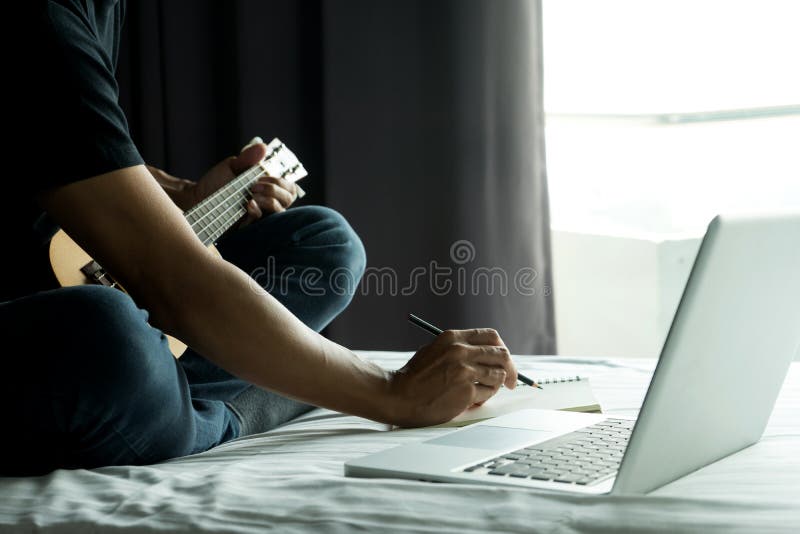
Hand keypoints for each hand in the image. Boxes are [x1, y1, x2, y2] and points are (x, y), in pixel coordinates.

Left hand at [191, 142, 298, 226]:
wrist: (197, 198)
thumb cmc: (215, 182)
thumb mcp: (231, 166)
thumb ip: (248, 158)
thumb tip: (263, 147)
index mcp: (267, 188)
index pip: (289, 188)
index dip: (282, 182)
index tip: (263, 176)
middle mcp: (267, 203)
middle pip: (288, 200)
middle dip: (275, 190)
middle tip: (255, 186)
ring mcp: (259, 215)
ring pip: (279, 212)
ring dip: (269, 201)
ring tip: (250, 195)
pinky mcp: (249, 227)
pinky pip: (262, 222)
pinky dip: (256, 211)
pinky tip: (247, 205)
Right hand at [388, 329, 517, 427]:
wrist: (398, 395)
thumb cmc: (414, 377)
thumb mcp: (435, 350)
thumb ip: (459, 349)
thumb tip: (486, 354)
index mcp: (453, 337)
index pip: (491, 336)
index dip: (502, 349)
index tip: (504, 360)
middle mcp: (461, 350)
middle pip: (502, 355)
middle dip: (510, 369)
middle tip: (511, 381)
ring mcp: (465, 370)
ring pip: (498, 375)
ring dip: (494, 386)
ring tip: (480, 391)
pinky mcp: (466, 390)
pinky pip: (488, 393)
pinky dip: (484, 398)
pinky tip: (471, 400)